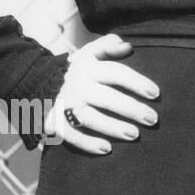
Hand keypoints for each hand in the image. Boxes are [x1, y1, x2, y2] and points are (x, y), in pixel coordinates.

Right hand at [47, 34, 158, 153]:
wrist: (38, 82)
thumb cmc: (76, 69)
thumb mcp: (90, 52)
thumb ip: (108, 46)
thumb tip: (127, 46)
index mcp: (88, 68)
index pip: (116, 73)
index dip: (137, 83)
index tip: (156, 94)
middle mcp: (77, 86)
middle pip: (106, 98)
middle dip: (131, 109)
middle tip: (152, 119)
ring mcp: (66, 105)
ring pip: (89, 118)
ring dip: (112, 127)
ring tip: (134, 135)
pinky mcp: (55, 121)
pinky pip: (70, 135)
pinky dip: (87, 143)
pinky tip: (107, 149)